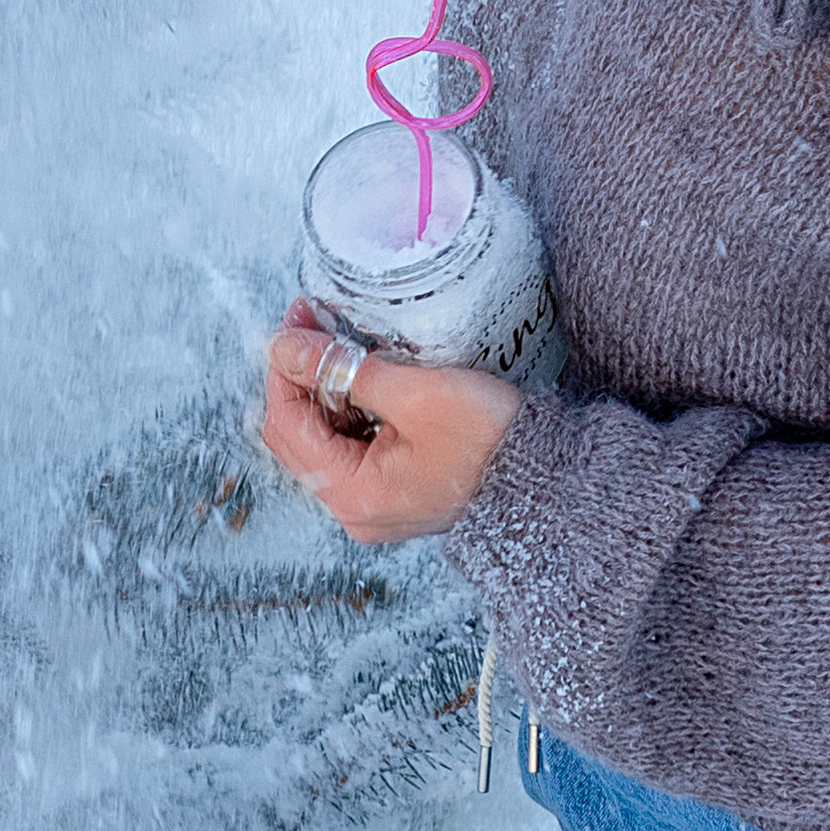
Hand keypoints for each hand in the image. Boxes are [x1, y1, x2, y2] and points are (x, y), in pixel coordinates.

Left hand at [259, 303, 523, 548]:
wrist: (544, 478)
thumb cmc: (491, 440)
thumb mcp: (416, 392)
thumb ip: (342, 369)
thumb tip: (285, 348)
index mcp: (351, 494)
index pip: (287, 424)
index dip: (286, 367)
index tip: (296, 320)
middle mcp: (352, 510)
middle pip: (298, 435)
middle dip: (300, 377)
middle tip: (314, 325)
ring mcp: (370, 505)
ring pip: (321, 439)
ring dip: (324, 390)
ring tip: (341, 345)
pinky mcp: (390, 493)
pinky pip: (349, 448)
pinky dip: (348, 410)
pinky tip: (363, 379)